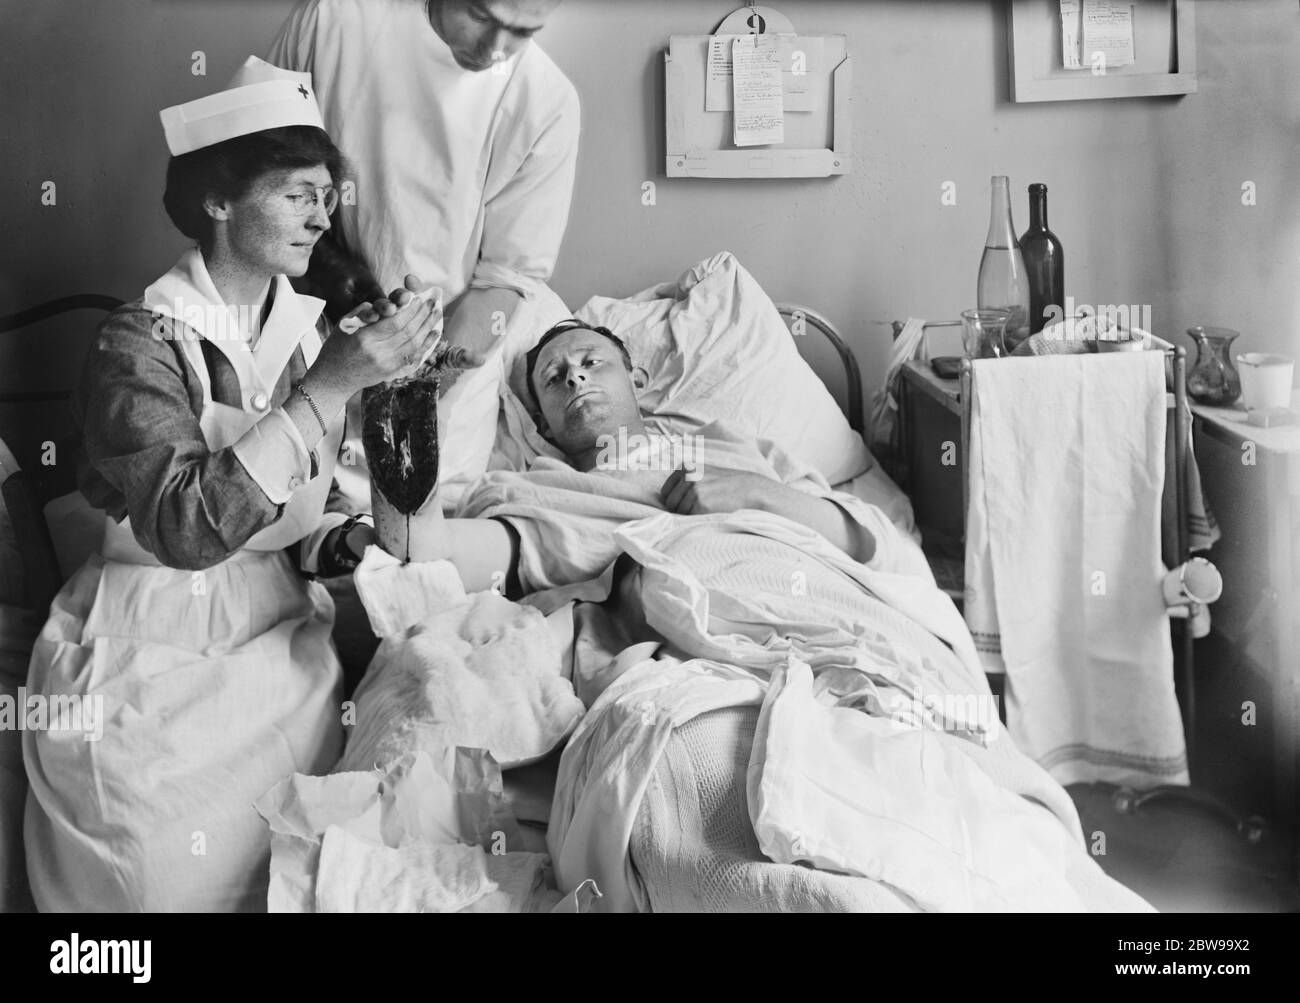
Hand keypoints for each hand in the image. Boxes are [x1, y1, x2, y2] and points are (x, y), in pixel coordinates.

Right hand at [312, 274, 442, 393]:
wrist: (334, 378)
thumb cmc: (338, 346)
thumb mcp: (345, 324)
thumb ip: (366, 312)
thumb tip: (391, 303)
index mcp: (364, 338)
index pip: (395, 322)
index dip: (410, 309)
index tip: (418, 298)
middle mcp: (378, 353)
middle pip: (408, 332)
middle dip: (423, 315)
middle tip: (432, 302)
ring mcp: (387, 366)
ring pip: (414, 344)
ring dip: (428, 327)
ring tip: (436, 313)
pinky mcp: (392, 373)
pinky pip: (414, 357)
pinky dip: (426, 344)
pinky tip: (434, 333)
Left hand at [658, 468, 780, 515]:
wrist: (751, 490)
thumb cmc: (728, 486)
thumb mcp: (705, 474)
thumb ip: (685, 482)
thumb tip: (664, 500)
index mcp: (686, 467)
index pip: (665, 491)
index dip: (675, 501)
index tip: (688, 503)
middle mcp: (687, 475)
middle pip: (670, 502)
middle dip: (680, 509)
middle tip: (700, 508)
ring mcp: (693, 489)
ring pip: (678, 512)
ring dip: (690, 515)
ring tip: (708, 509)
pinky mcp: (700, 503)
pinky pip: (689, 518)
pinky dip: (697, 519)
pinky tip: (711, 513)